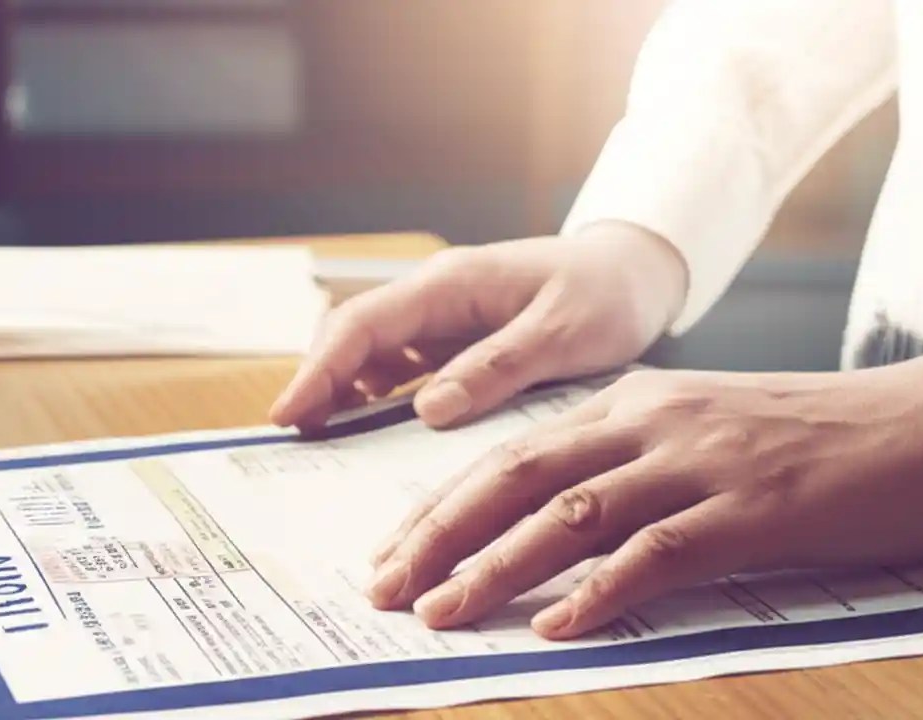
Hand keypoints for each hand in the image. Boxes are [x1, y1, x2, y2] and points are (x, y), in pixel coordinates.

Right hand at [270, 222, 687, 430]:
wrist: (634, 272)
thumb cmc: (605, 292)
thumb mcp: (563, 331)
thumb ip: (497, 366)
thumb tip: (429, 410)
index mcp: (450, 284)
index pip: (363, 323)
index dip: (320, 370)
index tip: (289, 414)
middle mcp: (434, 299)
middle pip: (353, 338)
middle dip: (319, 383)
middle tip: (295, 440)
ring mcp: (441, 321)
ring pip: (370, 355)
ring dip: (343, 394)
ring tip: (321, 445)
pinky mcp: (454, 343)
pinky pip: (402, 371)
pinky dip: (378, 400)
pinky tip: (372, 433)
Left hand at [365, 361, 922, 638]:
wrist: (920, 425)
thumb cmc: (804, 437)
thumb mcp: (697, 430)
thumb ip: (623, 461)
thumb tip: (546, 521)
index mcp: (629, 404)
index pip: (510, 455)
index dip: (442, 506)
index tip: (393, 550)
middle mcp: (651, 423)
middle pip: (517, 477)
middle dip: (440, 534)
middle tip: (386, 586)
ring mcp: (700, 463)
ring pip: (571, 513)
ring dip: (497, 566)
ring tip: (442, 612)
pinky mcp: (752, 510)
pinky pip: (659, 553)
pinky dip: (601, 593)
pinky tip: (556, 626)